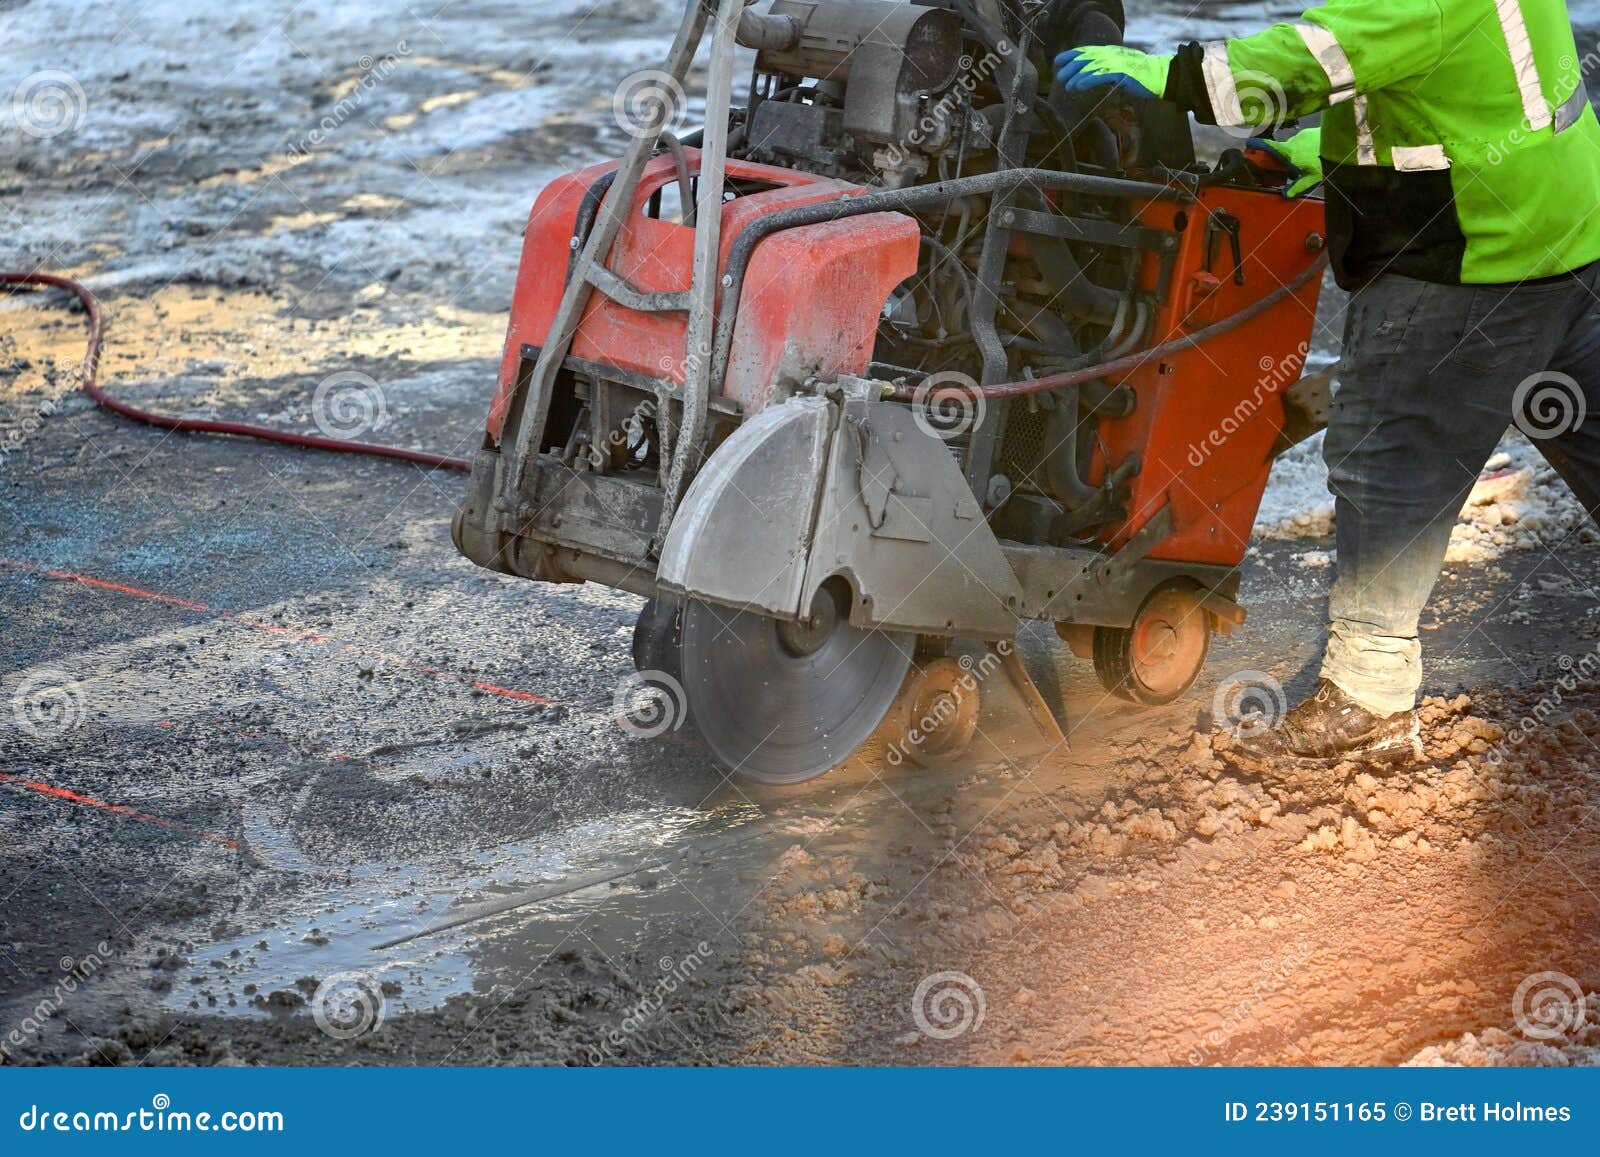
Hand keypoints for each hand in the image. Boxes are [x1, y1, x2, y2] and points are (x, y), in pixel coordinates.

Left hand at [1053, 45, 1172, 100]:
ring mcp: (1116, 62)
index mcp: (1110, 52)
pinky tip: (1078, 86)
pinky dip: (1087, 80)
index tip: (1058, 61)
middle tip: (1059, 76)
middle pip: (1085, 57)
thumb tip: (1094, 76)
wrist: (1159, 77)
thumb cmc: (1141, 77)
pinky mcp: (1121, 72)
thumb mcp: (1120, 71)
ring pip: (1091, 67)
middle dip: (1070, 66)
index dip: (1071, 54)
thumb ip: (1107, 71)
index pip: (1086, 50)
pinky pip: (1100, 75)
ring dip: (1076, 76)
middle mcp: (1111, 54)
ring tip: (1066, 85)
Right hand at [1245, 133, 1322, 196]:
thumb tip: (1285, 194)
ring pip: (1293, 146)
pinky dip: (1305, 148)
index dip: (1256, 145)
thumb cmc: (1327, 161)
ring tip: (1309, 163)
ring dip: (1297, 154)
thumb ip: (1297, 187)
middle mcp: (1293, 142)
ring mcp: (1302, 135)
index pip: (1269, 147)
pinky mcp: (1310, 132)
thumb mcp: (1312, 179)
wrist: (1344, 143)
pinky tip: (1315, 155)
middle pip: (1281, 150)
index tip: (1248, 143)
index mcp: (1290, 153)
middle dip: (1283, 159)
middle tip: (1292, 170)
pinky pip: (1303, 141)